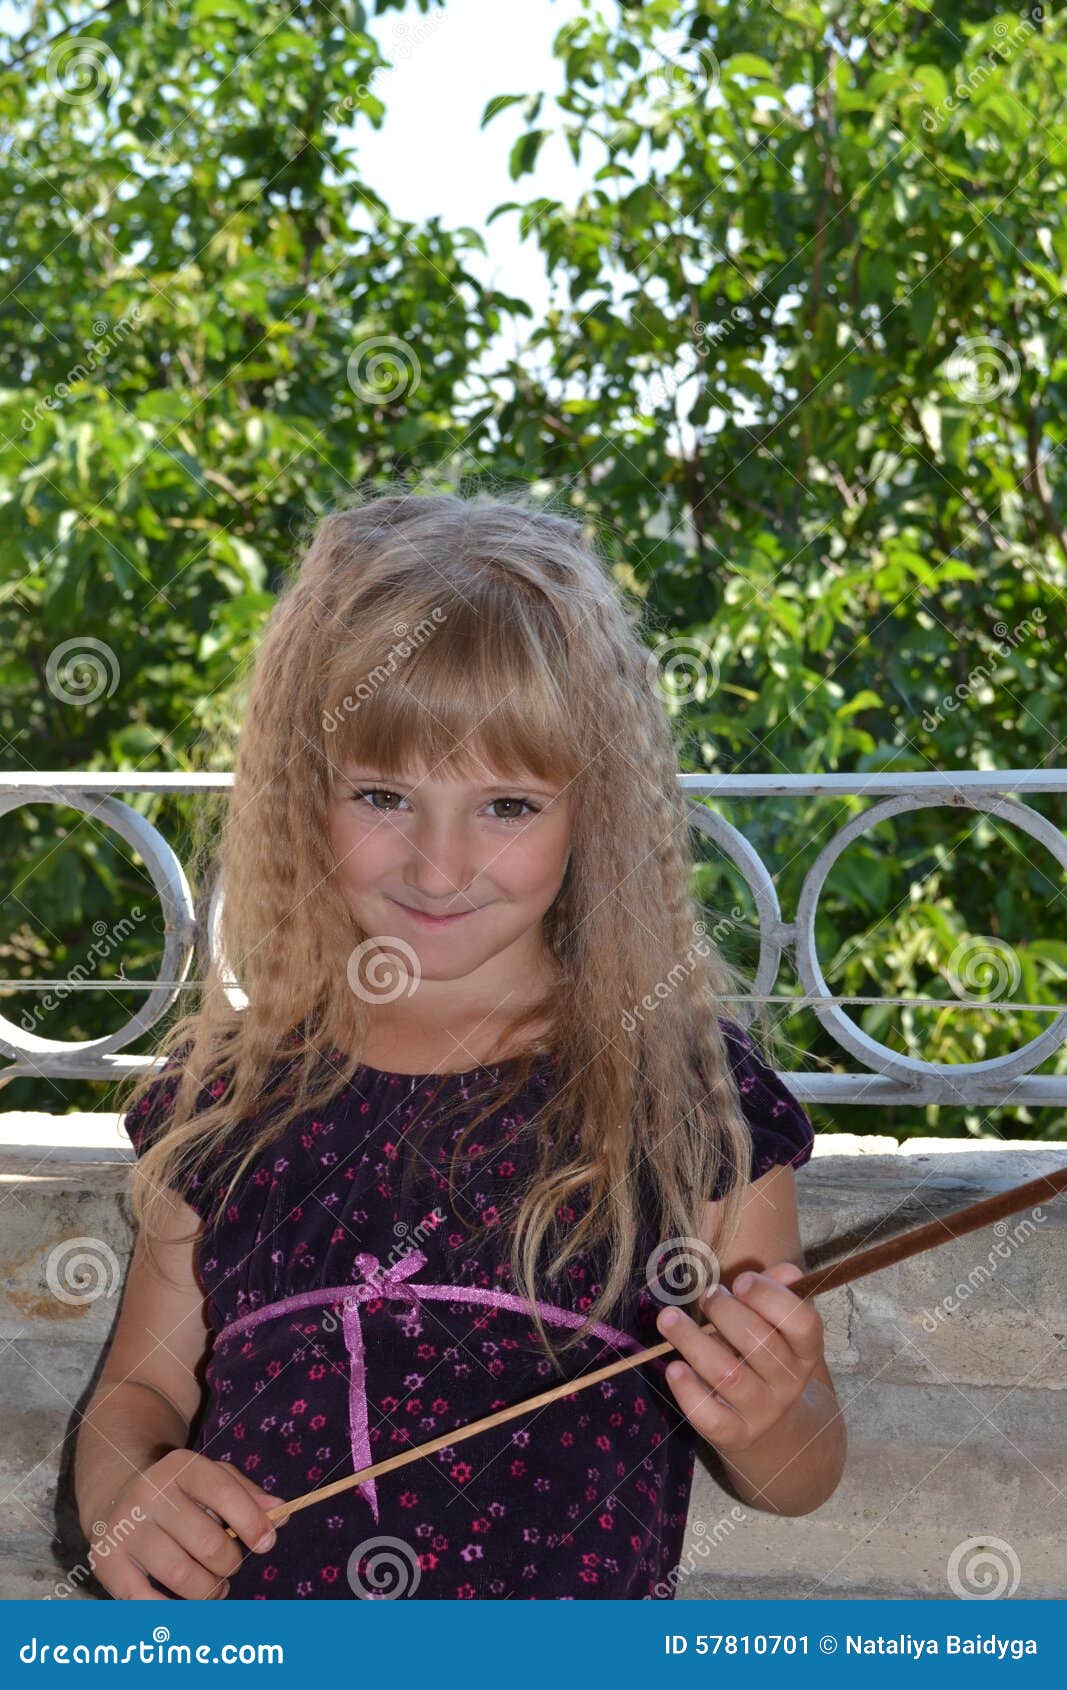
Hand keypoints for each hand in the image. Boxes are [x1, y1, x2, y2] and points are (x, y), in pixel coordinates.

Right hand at [87, 1451, 284, 1599]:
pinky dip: (169, 1612)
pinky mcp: (105, 1561)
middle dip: (229, 1564)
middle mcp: (149, 1493)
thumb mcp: (212, 1478)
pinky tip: (182, 1607)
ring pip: (180, 1575)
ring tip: (214, 1590)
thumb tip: (281, 1514)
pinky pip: (142, 1601)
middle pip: (207, 1542)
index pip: (223, 1492)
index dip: (252, 1522)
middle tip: (230, 1569)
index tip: (268, 1543)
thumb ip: (248, 1495)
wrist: (115, 1493)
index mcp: (181, 1467)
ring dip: (207, 1592)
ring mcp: (125, 1528)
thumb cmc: (178, 1492)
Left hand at [655, 1262, 824, 1453]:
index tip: (740, 1281)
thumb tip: (787, 1270)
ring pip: (728, 1376)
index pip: (804, 1323)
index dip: (772, 1297)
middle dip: (725, 1312)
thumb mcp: (776, 1328)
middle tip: (707, 1297)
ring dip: (693, 1341)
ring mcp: (763, 1412)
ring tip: (669, 1318)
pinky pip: (711, 1417)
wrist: (771, 1429)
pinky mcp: (735, 1436)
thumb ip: (777, 1294)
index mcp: (805, 1352)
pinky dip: (688, 1391)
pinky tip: (674, 1367)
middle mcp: (789, 1384)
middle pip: (760, 1343)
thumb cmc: (764, 1359)